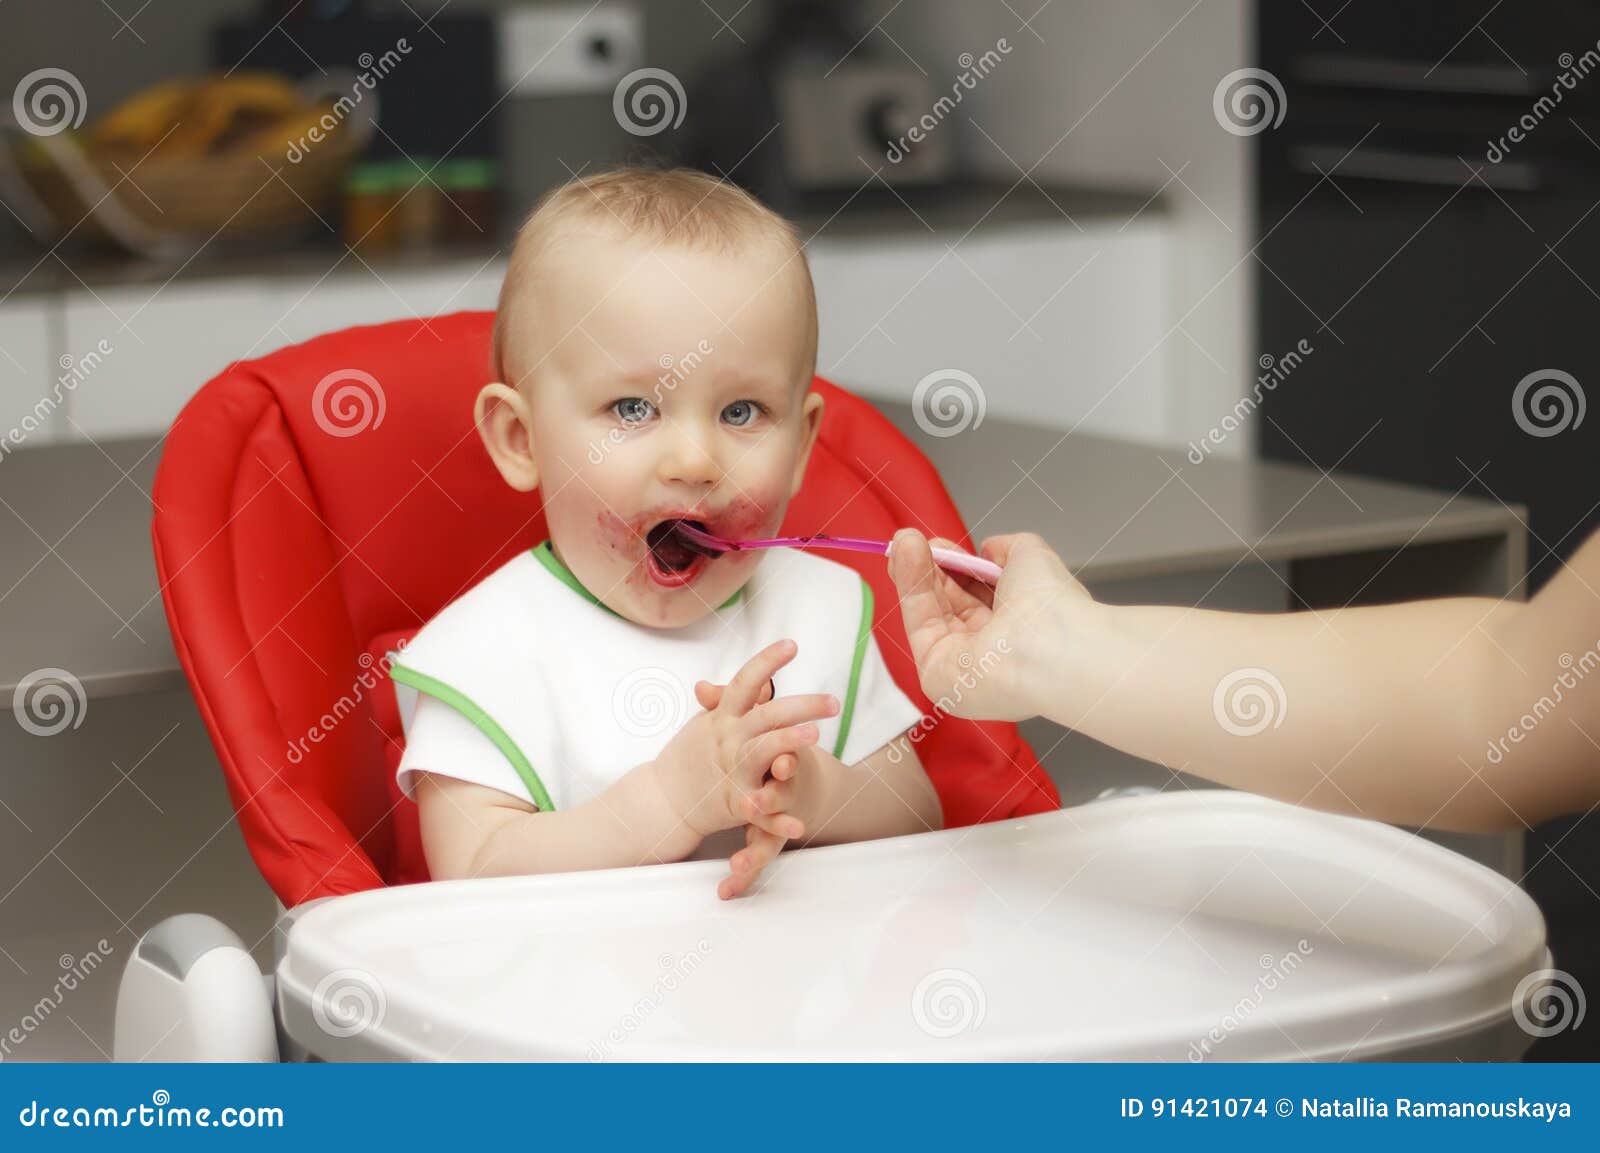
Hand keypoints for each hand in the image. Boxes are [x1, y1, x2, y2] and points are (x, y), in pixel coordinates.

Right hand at [651, 639, 838, 843]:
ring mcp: (731, 771)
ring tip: (814, 734)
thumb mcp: (711, 723)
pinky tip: (800, 823)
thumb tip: (762, 682)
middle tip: (834, 702)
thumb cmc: (693, 754)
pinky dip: (778, 819)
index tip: (792, 644)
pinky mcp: (734, 804)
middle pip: (767, 716)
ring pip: (761, 753)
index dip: (767, 661)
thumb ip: (736, 703)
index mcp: (724, 717)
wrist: (662, 798)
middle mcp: (728, 740)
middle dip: (801, 706)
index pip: (745, 681)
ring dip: (787, 743)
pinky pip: (760, 812)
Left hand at [694, 679, 822, 899]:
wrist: (808, 783)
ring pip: (771, 835)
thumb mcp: (758, 724)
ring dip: (755, 849)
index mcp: (783, 756)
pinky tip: (726, 891)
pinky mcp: (772, 838)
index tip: (778, 763)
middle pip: (782, 796)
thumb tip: (701, 688)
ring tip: (737, 865)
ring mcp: (781, 817)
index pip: (787, 754)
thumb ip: (730, 705)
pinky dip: (743, 876)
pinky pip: (757, 858)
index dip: (784, 758)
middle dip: (771, 802)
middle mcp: (786, 788)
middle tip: (753, 806)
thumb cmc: (777, 746)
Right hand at [887, 528, 1091, 721]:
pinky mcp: (936, 674)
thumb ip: (1004, 547)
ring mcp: (960, 663)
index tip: (937, 543)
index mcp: (1014, 624)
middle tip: (911, 539)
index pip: (974, 593)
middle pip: (947, 602)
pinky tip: (906, 558)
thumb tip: (987, 549)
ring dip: (914, 573)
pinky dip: (910, 589)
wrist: (1050, 646)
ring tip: (905, 541)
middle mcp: (988, 647)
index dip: (954, 566)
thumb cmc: (1051, 606)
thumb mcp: (1031, 555)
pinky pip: (919, 625)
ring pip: (929, 611)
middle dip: (929, 567)